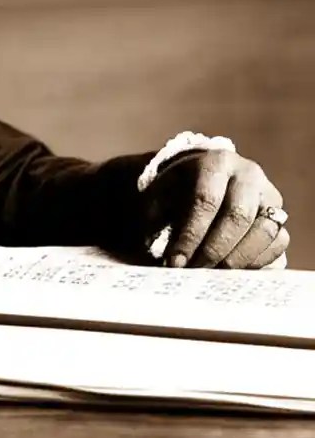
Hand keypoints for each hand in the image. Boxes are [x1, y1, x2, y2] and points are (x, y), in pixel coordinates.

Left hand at [144, 149, 287, 268]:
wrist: (207, 176)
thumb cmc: (179, 189)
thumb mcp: (160, 194)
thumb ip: (156, 219)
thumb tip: (167, 258)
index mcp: (216, 163)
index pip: (205, 200)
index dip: (190, 235)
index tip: (175, 262)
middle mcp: (249, 176)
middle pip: (238, 216)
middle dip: (214, 250)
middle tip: (194, 271)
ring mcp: (271, 196)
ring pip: (264, 232)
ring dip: (237, 259)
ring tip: (211, 274)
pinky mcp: (281, 217)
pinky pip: (278, 243)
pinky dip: (256, 262)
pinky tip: (231, 271)